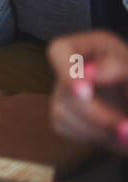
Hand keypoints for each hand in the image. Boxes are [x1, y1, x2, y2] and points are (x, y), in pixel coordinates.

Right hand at [47, 30, 127, 152]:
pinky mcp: (64, 114)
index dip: (66, 71)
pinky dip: (91, 135)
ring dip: (97, 129)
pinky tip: (111, 132)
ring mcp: (64, 91)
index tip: (82, 90)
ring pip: (62, 113)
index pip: (60, 51)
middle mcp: (71, 68)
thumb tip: (89, 72)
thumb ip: (118, 67)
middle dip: (94, 113)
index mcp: (90, 47)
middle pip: (63, 90)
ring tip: (126, 131)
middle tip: (124, 128)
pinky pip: (65, 128)